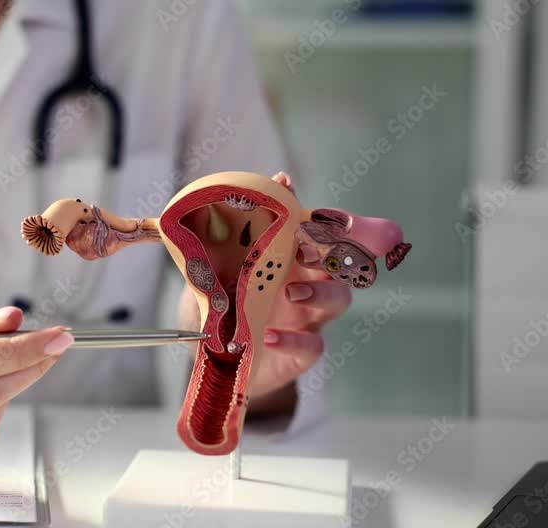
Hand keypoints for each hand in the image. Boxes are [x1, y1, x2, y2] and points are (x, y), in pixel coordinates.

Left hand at [174, 173, 350, 415]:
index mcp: (287, 259)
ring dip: (321, 293)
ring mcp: (308, 318)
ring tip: (293, 293)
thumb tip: (208, 217)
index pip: (304, 227)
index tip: (284, 185)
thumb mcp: (213, 278)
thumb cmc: (223, 311)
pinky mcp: (302, 352)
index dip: (298, 204)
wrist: (219, 361)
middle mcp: (305, 283)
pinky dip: (295, 340)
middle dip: (328, 249)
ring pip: (339, 299)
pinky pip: (313, 344)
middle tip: (304, 248)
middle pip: (336, 259)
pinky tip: (272, 337)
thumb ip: (217, 252)